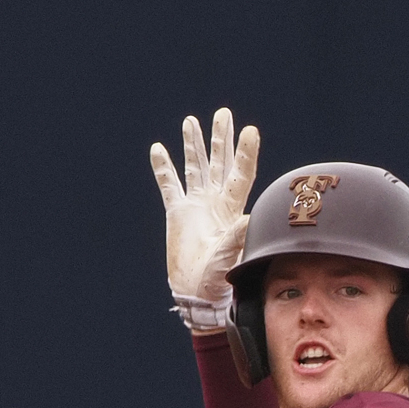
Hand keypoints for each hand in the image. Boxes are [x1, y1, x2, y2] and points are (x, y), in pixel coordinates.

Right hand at [149, 108, 259, 311]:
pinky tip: (158, 150)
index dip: (245, 153)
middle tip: (223, 114)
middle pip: (219, 163)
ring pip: (194, 168)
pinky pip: (168, 185)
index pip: (241, 174)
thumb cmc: (219, 279)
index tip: (250, 130)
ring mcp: (196, 206)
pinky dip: (163, 168)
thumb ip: (238, 235)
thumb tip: (249, 218)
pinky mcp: (177, 214)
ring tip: (191, 122)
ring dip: (192, 145)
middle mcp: (215, 202)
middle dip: (220, 139)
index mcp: (231, 209)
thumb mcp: (230, 255)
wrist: (198, 294)